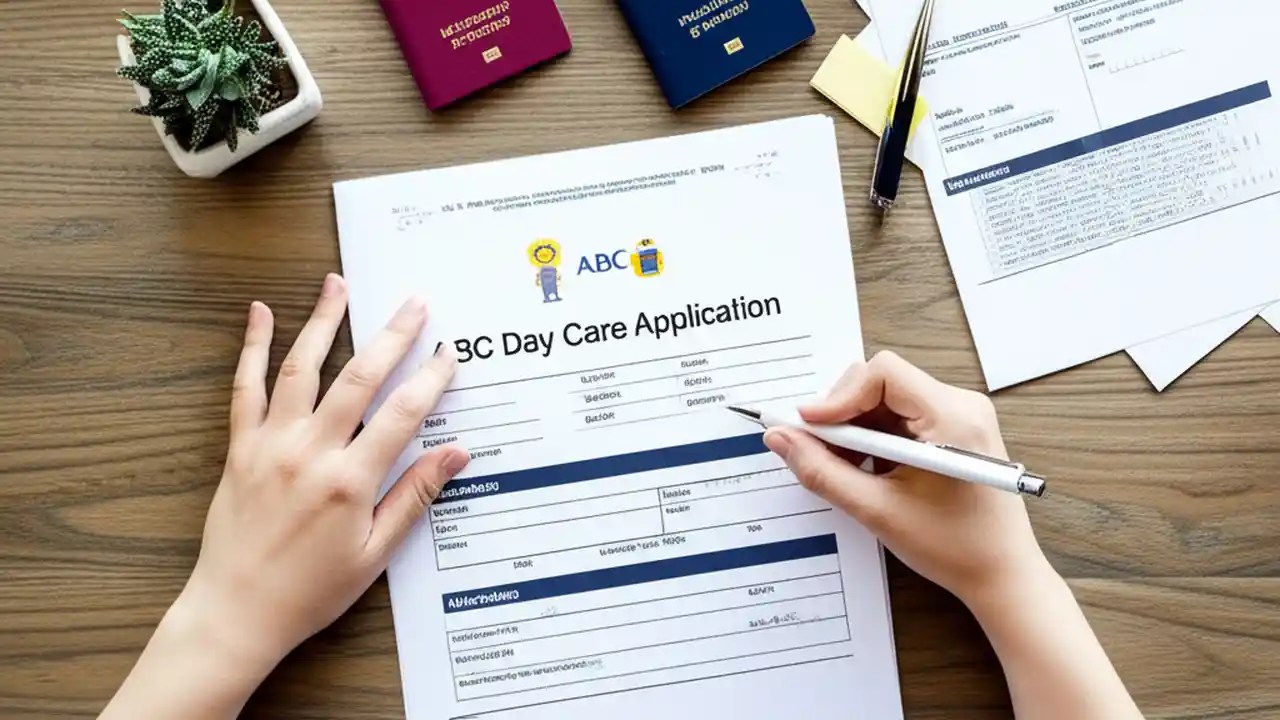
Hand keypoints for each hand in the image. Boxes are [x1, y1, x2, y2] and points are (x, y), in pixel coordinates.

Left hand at [186, 274, 467, 664]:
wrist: (237, 613)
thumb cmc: (309, 591)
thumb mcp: (375, 553)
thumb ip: (413, 496)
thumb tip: (455, 454)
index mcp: (349, 481)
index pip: (402, 414)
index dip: (430, 378)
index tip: (448, 353)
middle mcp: (310, 452)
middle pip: (359, 378)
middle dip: (391, 335)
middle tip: (414, 302)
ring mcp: (271, 445)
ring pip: (301, 368)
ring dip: (323, 322)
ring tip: (338, 285)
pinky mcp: (240, 448)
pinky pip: (246, 388)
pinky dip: (253, 348)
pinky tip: (260, 314)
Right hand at [762, 351, 1049, 607]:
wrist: (1003, 574)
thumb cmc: (955, 547)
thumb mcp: (876, 510)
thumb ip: (822, 471)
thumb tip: (781, 439)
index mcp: (953, 418)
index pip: (882, 373)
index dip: (838, 396)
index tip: (810, 427)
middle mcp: (962, 405)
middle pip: (881, 380)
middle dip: (844, 413)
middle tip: (824, 452)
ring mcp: (962, 415)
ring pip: (888, 397)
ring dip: (858, 427)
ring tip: (847, 468)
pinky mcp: (956, 428)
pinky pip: (902, 414)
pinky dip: (875, 436)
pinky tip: (868, 469)